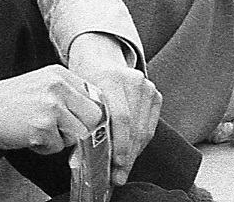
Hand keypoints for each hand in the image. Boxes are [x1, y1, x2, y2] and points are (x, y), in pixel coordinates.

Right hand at [0, 65, 102, 155]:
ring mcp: (51, 106)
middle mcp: (57, 86)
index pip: (95, 96)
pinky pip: (59, 147)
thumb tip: (94, 112)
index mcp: (58, 73)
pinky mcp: (43, 126)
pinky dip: (45, 147)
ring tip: (38, 130)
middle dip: (80, 128)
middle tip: (59, 130)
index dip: (88, 114)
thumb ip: (65, 93)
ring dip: (61, 139)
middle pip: (94, 116)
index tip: (78, 121)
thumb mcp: (38, 85)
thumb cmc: (5, 103)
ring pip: (79, 134)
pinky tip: (28, 136)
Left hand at [67, 32, 161, 185]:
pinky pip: (149, 126)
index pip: (121, 118)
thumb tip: (85, 152)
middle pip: (134, 127)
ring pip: (144, 129)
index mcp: (111, 77)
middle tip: (118, 175)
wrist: (98, 58)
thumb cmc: (83, 78)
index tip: (116, 163)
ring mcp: (146, 86)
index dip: (120, 143)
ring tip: (122, 169)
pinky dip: (139, 142)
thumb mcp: (78, 93)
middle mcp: (133, 80)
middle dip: (126, 155)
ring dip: (133, 153)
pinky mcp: (154, 94)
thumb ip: (84, 117)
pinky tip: (129, 154)